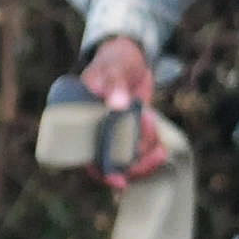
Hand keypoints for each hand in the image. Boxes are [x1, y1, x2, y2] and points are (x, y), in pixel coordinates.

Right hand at [75, 36, 172, 184]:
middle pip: (113, 166)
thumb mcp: (113, 69)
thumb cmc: (114, 61)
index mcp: (81, 124)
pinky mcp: (132, 133)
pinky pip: (142, 150)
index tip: (120, 182)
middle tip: (157, 155)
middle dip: (137, 166)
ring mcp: (114, 135)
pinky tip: (155, 130)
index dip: (103, 173)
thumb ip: (114, 85)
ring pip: (130, 160)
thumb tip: (117, 106)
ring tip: (154, 129)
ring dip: (147, 154)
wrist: (130, 57)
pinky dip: (152, 145)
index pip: (87, 158)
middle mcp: (96, 133)